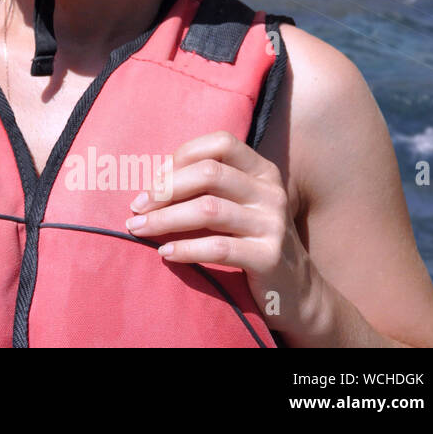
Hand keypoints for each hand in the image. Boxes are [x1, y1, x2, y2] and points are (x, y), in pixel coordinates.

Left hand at [124, 130, 319, 333]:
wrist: (295, 290)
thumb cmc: (249, 239)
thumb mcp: (237, 205)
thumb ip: (207, 187)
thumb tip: (152, 182)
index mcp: (262, 171)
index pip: (220, 143)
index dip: (182, 156)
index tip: (155, 180)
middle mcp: (271, 192)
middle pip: (209, 173)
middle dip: (165, 189)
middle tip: (137, 207)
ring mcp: (273, 224)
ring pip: (208, 210)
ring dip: (165, 219)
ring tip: (138, 229)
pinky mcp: (270, 257)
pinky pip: (218, 248)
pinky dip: (185, 248)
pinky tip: (165, 253)